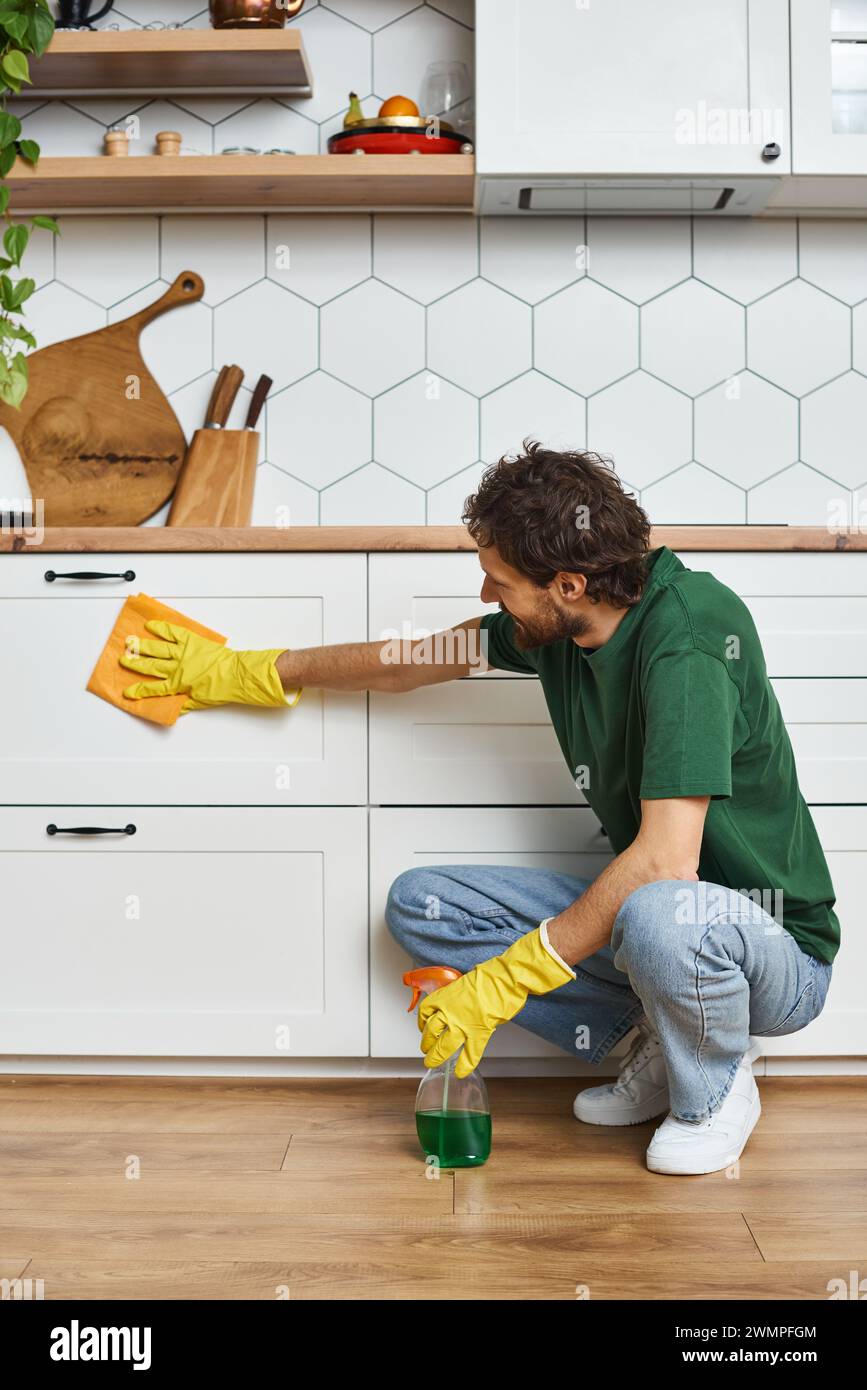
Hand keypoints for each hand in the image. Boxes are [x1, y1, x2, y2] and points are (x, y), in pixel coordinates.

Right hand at [119, 620, 299, 711]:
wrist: (237, 674)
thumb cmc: (221, 689)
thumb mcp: (202, 701)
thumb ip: (185, 703)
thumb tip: (174, 709)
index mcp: (178, 684)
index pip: (154, 689)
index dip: (139, 691)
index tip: (127, 693)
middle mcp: (177, 668)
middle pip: (151, 666)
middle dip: (135, 664)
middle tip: (122, 660)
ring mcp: (183, 653)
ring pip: (157, 649)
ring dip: (142, 646)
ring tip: (129, 642)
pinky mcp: (192, 641)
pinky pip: (173, 633)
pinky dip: (162, 628)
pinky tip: (151, 625)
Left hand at [417, 927, 573, 1077]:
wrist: (504, 980)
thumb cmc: (489, 977)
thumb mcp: (465, 983)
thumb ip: (457, 997)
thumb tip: (457, 1003)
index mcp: (446, 996)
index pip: (426, 1011)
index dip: (422, 1022)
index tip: (423, 1027)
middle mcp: (450, 1011)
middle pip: (431, 1031)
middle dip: (427, 1043)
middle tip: (426, 1050)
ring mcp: (463, 1024)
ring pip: (444, 1045)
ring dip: (437, 1056)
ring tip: (434, 1063)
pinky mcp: (479, 1033)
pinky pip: (469, 1054)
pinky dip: (465, 1065)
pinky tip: (461, 1072)